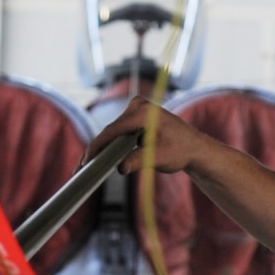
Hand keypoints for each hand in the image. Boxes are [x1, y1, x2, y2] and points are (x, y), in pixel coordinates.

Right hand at [90, 97, 209, 174]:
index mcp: (144, 113)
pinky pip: (117, 131)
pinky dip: (109, 144)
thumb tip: (120, 168)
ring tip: (84, 166)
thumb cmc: (181, 151)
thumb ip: (139, 160)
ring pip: (112, 131)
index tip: (86, 161)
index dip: (97, 146)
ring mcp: (136, 108)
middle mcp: (138, 106)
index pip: (113, 130)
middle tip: (80, 169)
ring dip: (100, 148)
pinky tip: (97, 158)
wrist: (194, 147)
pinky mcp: (135, 115)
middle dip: (95, 149)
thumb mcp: (160, 158)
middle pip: (109, 131)